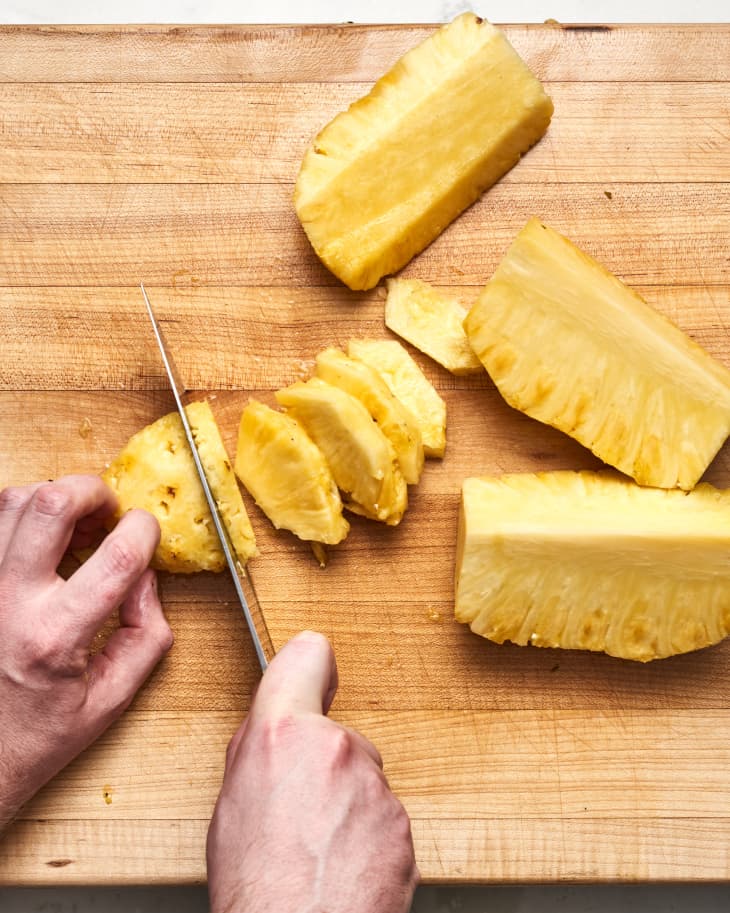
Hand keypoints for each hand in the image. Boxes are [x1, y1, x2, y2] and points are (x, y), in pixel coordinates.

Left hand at [0, 475, 172, 829]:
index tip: (147, 532)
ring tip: (72, 522)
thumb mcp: (110, 698)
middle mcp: (7, 604)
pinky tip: (36, 537)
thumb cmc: (36, 733)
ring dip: (52, 498)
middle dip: (93, 491)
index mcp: (55, 637)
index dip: (144, 529)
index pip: (117, 556)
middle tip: (107, 509)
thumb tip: (146, 577)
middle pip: (51, 504)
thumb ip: (145, 634)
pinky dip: (17, 515)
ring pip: (12, 501)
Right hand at [207, 631, 417, 912]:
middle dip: (324, 765)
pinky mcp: (403, 823)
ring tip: (318, 849)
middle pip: (337, 736)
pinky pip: (383, 816)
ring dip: (347, 804)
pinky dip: (368, 836)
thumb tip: (276, 731)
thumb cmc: (255, 885)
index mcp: (283, 733)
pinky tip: (342, 865)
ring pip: (362, 780)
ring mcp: (375, 786)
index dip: (312, 667)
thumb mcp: (231, 802)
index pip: (308, 655)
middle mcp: (335, 747)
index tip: (319, 676)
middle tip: (299, 812)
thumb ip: (260, 749)